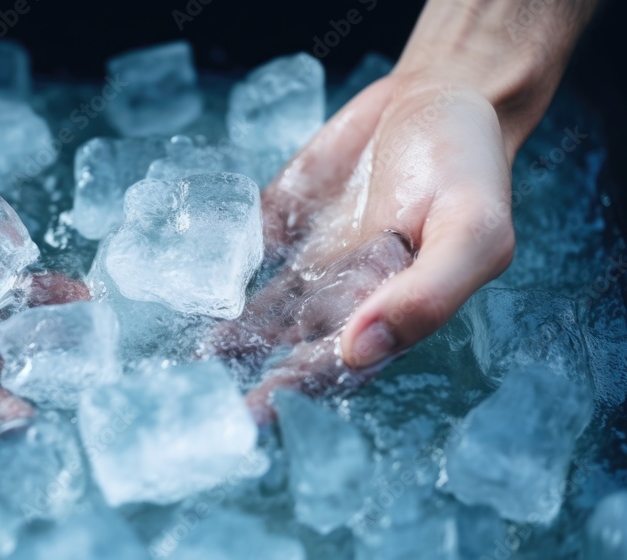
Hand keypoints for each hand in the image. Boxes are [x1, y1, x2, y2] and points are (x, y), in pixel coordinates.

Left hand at [215, 0, 599, 423]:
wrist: (438, 93)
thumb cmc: (468, 164)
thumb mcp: (470, 229)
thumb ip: (425, 295)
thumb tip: (357, 351)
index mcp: (387, 311)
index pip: (331, 368)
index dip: (290, 394)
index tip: (245, 415)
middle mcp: (343, 295)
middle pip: (283, 349)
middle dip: (239, 375)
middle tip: (189, 398)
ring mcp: (308, 258)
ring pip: (255, 311)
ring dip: (219, 335)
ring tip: (173, 360)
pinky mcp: (282, 219)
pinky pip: (241, 251)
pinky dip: (211, 269)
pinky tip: (179, 286)